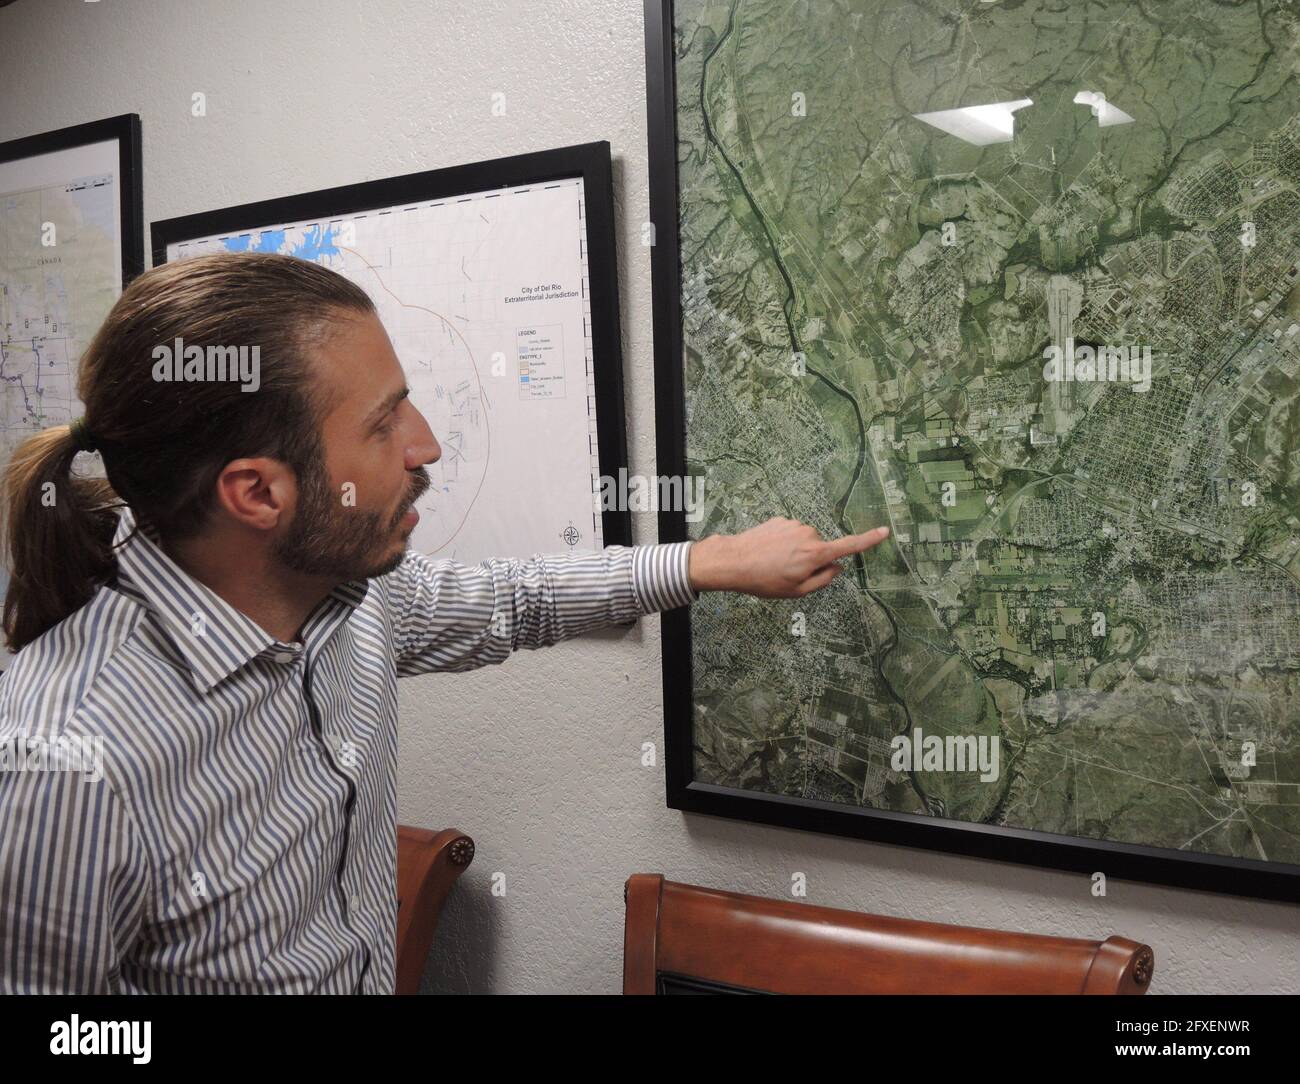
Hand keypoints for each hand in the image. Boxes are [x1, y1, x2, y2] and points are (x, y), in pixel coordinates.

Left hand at [688, 517, 889, 597]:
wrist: (734, 561)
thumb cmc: (764, 580)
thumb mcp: (797, 591)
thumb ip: (822, 580)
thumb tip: (837, 568)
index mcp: (816, 554)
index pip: (850, 546)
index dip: (869, 540)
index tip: (885, 531)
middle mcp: (809, 534)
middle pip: (821, 549)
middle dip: (811, 560)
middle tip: (788, 573)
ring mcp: (794, 525)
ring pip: (805, 541)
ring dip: (795, 551)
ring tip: (774, 562)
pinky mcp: (780, 519)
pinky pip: (790, 533)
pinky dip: (784, 542)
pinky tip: (768, 551)